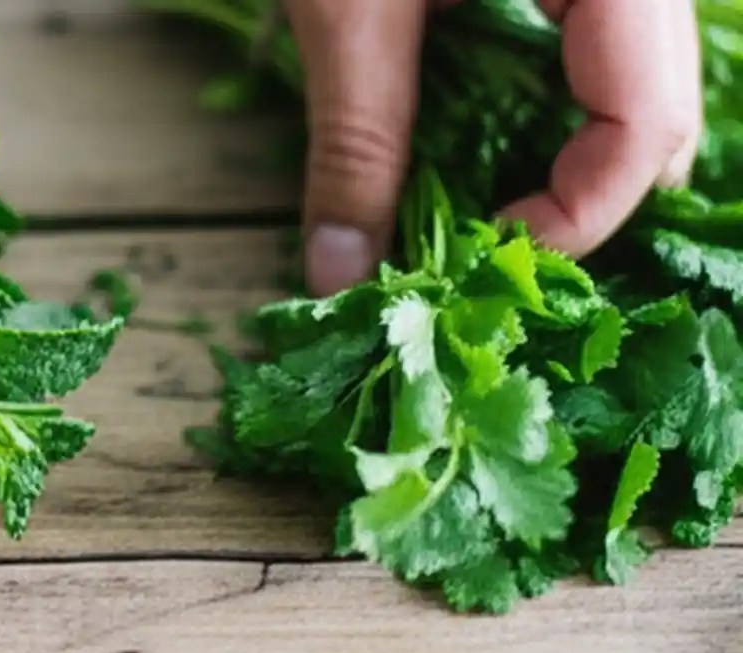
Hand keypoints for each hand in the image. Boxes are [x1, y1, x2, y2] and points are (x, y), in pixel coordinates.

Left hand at [287, 0, 702, 296]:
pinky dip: (551, 108)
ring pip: (642, 83)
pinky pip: (602, 48)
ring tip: (485, 204)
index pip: (648, 122)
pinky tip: (486, 133)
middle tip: (488, 243)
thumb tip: (338, 274)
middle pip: (665, 110)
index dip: (576, 216)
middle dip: (584, 197)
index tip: (483, 258)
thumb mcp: (349, 7)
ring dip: (571, 160)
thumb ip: (355, 141)